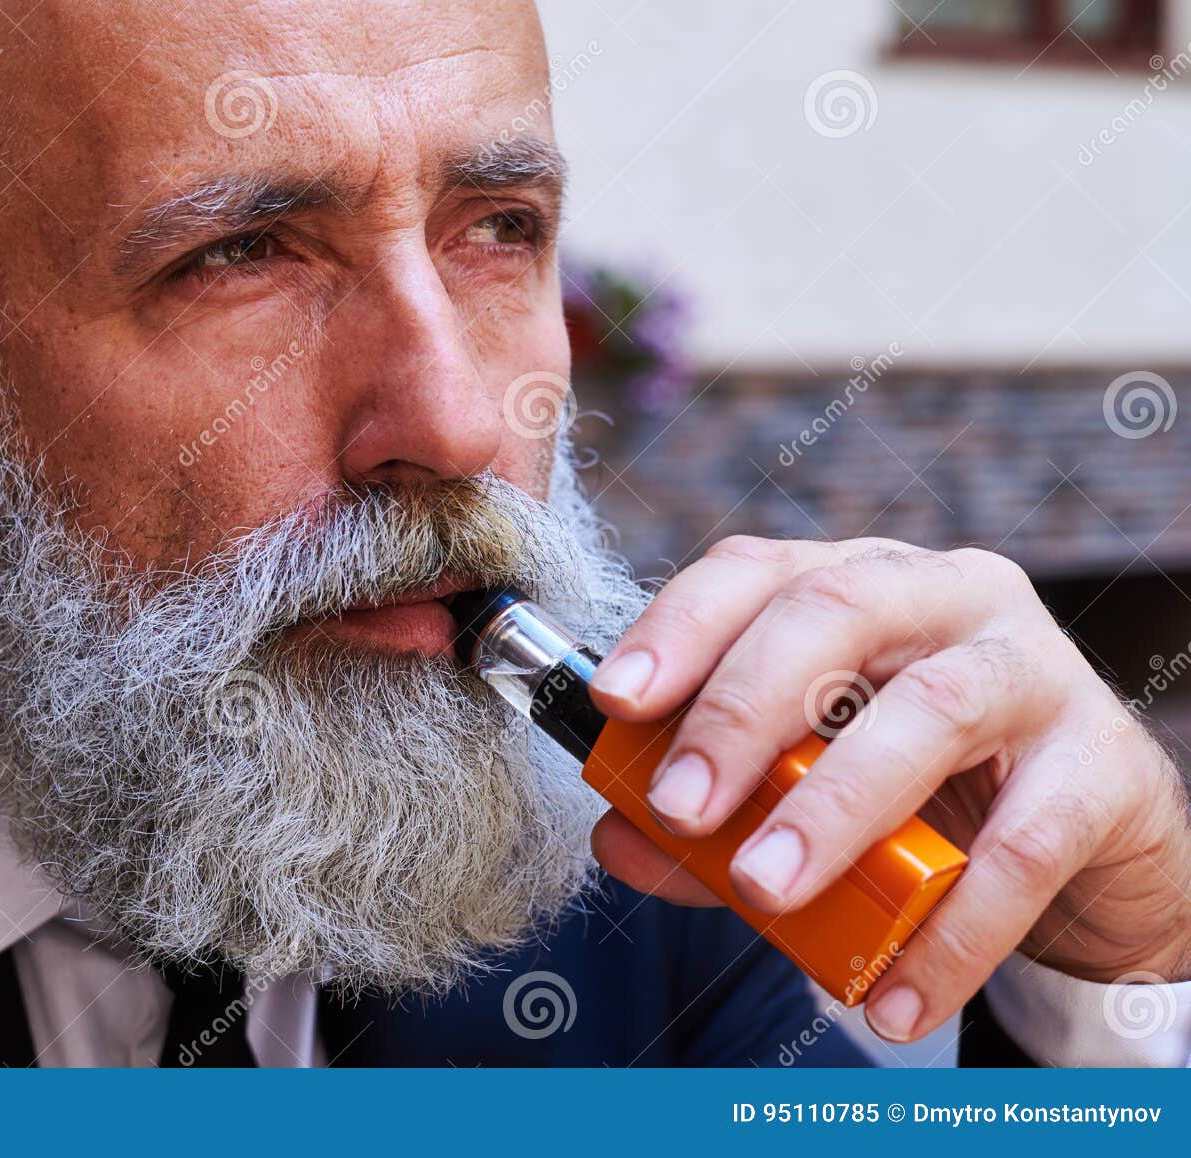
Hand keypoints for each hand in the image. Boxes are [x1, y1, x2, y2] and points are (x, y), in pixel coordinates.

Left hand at [586, 536, 1190, 1042]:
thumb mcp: (806, 789)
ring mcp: (1034, 669)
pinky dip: (951, 930)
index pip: (756, 572)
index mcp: (856, 584)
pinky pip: (1023, 846)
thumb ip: (714, 813)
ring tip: (762, 892)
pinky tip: (892, 995)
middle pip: (834, 612)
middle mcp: (945, 596)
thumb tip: (619, 841)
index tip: (616, 702)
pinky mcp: (1103, 764)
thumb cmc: (926, 792)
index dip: (680, 627)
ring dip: (832, 806)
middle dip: (741, 709)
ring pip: (931, 709)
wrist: (1092, 843)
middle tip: (677, 807)